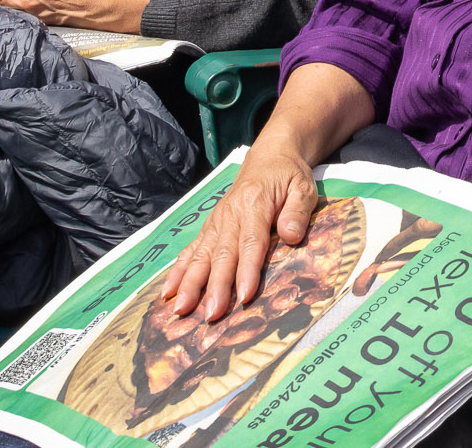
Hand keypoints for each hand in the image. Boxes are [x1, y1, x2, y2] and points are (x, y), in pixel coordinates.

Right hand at [159, 138, 323, 321]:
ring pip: (200, 255)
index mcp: (255, 203)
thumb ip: (297, 211)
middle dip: (214, 287)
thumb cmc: (289, 175)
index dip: (247, 271)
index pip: (251, 242)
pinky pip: (191, 249)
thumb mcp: (303, 188)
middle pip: (221, 254)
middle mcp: (230, 214)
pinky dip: (178, 271)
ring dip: (190, 284)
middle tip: (211, 315)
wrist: (270, 156)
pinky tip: (168, 291)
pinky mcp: (209, 227)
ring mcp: (216, 221)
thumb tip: (291, 236)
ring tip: (181, 309)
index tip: (243, 297)